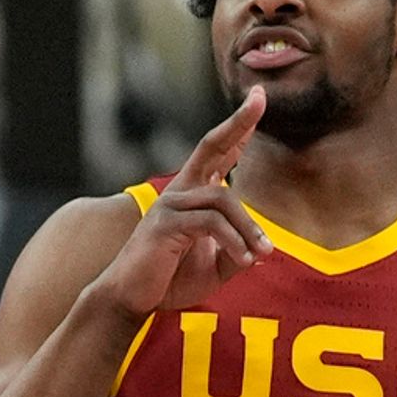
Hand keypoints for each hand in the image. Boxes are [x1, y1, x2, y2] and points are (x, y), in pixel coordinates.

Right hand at [92, 86, 272, 316]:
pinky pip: (210, 223)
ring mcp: (170, 204)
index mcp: (193, 195)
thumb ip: (236, 252)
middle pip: (211, 145)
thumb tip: (260, 250)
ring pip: (223, 200)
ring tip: (263, 254)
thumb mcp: (214, 267)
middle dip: (237, 121)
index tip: (258, 102)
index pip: (220, 154)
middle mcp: (180, 191)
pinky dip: (233, 241)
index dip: (239, 129)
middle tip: (260, 97)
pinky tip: (244, 259)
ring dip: (249, 228)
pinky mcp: (165, 223)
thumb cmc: (170, 279)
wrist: (133, 299)